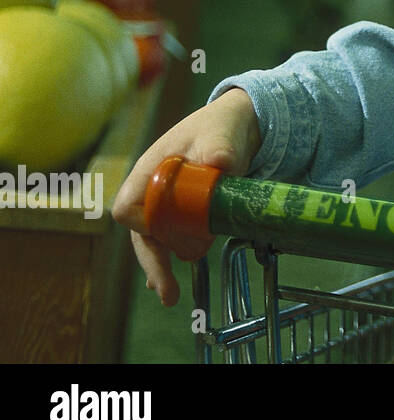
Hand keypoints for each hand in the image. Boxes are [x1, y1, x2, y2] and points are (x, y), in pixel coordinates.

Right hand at [111, 88, 262, 307]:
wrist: (239, 124)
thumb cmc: (222, 126)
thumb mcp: (222, 134)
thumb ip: (221, 147)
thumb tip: (220, 163)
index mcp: (150, 170)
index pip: (128, 206)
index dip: (142, 225)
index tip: (161, 234)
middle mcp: (151, 189)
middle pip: (140, 231)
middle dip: (151, 260)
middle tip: (165, 290)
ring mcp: (165, 201)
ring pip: (154, 238)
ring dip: (159, 265)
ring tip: (169, 295)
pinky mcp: (182, 209)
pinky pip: (169, 236)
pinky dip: (171, 256)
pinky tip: (168, 281)